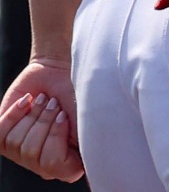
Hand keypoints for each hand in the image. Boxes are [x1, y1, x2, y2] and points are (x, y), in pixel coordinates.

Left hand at [0, 61, 82, 181]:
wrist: (60, 72)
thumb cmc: (77, 95)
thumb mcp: (88, 120)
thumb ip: (87, 145)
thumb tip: (87, 167)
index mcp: (67, 164)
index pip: (52, 165)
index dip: (56, 138)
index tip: (65, 116)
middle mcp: (43, 163)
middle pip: (31, 153)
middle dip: (43, 121)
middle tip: (54, 105)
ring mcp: (21, 153)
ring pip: (15, 143)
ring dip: (32, 114)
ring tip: (43, 101)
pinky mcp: (4, 138)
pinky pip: (0, 134)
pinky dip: (14, 114)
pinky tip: (27, 102)